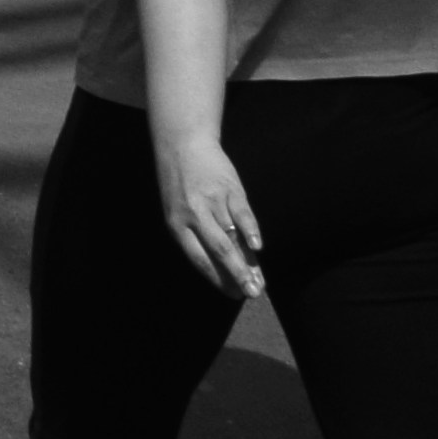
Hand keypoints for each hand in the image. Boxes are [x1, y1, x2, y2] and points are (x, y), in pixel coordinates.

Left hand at [152, 130, 263, 301]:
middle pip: (218, 250)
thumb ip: (196, 236)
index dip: (218, 278)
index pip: (199, 258)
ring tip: (260, 281)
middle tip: (252, 294)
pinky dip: (250, 230)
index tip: (234, 295)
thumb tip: (223, 266)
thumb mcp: (178, 210)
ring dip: (248, 260)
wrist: (183, 143)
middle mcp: (193, 214)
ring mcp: (212, 201)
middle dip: (236, 275)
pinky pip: (242, 213)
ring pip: (232, 236)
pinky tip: (257, 247)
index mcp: (177, 224)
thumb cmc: (181, 184)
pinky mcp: (229, 188)